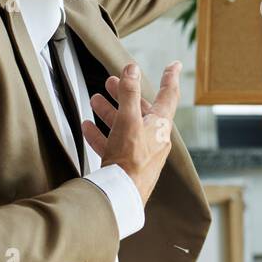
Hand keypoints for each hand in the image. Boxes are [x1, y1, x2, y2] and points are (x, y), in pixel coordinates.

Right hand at [81, 61, 180, 204]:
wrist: (121, 197)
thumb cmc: (130, 160)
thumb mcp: (128, 121)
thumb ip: (129, 94)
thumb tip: (132, 69)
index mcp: (160, 127)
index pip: (168, 95)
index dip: (169, 77)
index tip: (173, 65)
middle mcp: (153, 139)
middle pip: (140, 111)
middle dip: (125, 94)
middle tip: (112, 82)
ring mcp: (140, 153)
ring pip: (125, 127)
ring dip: (110, 112)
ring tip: (95, 100)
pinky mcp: (126, 165)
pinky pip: (114, 145)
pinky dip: (101, 134)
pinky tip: (88, 128)